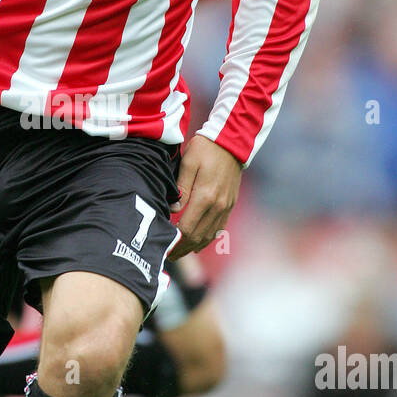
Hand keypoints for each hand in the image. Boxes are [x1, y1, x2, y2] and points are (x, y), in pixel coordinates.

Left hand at [169, 135, 242, 258]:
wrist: (232, 141)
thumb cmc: (206, 149)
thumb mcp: (188, 163)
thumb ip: (180, 188)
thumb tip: (172, 210)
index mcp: (206, 196)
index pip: (188, 229)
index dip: (176, 241)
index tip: (164, 247)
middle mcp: (218, 206)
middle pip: (198, 237)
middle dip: (182, 249)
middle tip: (168, 255)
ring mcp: (226, 206)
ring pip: (209, 236)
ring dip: (194, 247)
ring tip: (180, 252)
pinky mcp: (230, 205)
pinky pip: (218, 229)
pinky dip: (207, 239)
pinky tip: (197, 242)